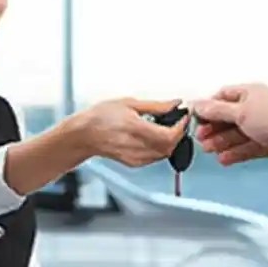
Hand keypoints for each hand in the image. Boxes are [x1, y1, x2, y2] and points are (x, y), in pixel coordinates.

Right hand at [71, 98, 188, 166]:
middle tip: (177, 121)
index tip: (183, 117)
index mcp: (135, 128)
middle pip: (170, 146)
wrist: (84, 135)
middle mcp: (135, 146)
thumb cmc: (101, 117)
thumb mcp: (130, 103)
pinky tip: (152, 138)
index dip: (181, 127)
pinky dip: (160, 148)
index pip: (169, 135)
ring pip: (164, 153)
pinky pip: (155, 158)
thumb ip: (156, 106)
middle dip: (178, 134)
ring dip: (170, 141)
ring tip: (164, 128)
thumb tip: (175, 104)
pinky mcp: (134, 163)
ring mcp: (135, 157)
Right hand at [191, 84, 267, 172]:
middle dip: (214, 128)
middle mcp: (255, 108)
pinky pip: (244, 147)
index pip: (223, 96)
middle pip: (227, 117)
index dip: (209, 107)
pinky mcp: (264, 143)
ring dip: (221, 142)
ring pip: (234, 134)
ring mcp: (260, 126)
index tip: (197, 117)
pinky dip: (234, 153)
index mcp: (250, 93)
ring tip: (210, 150)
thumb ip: (217, 110)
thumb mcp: (241, 113)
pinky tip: (224, 159)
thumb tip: (197, 104)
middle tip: (201, 137)